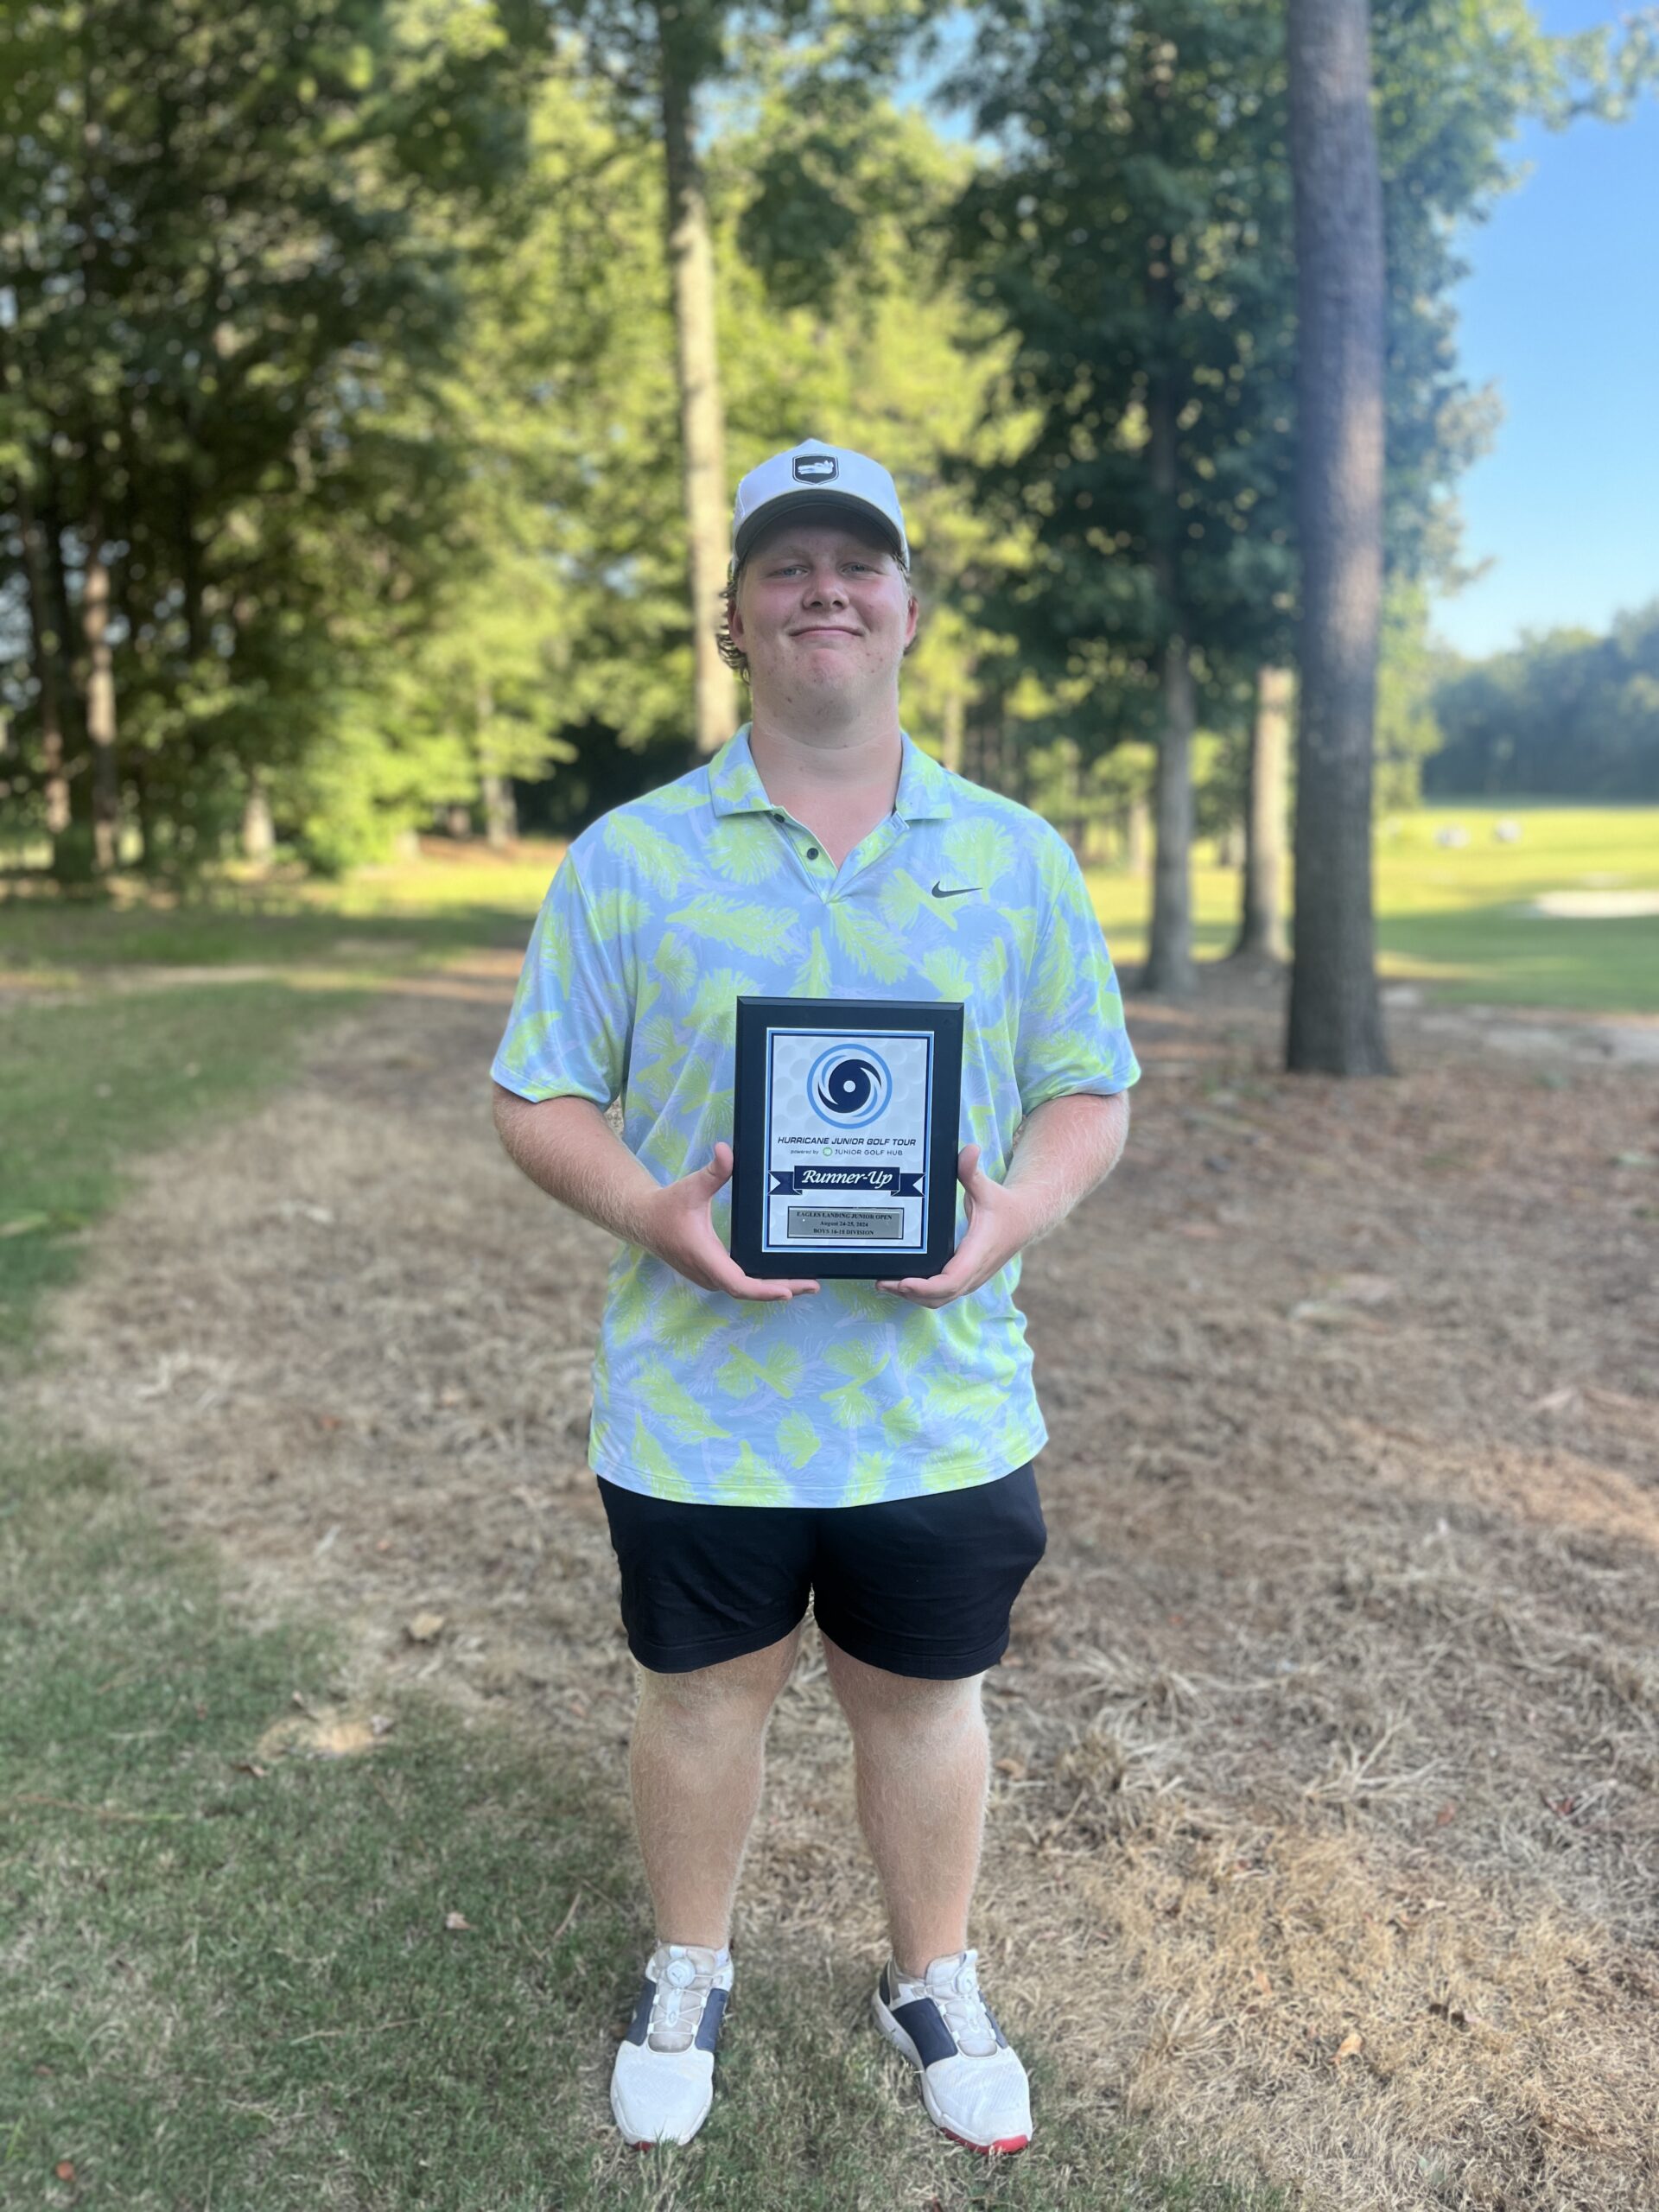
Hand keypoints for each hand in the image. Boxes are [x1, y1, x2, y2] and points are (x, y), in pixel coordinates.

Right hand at [636, 1141, 819, 1302]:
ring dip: (773, 1288)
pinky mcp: (711, 1274)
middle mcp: (708, 1273)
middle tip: (813, 1285)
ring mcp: (709, 1277)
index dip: (763, 1289)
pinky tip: (781, 1275)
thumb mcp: (691, 1187)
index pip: (738, 1283)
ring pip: (745, 1290)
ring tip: (805, 1283)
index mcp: (704, 1256)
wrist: (643, 1221)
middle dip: (781, 1289)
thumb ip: (713, 1172)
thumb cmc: (667, 1206)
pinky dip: (761, 1284)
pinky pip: (739, 1285)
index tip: (788, 1291)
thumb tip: (725, 1150)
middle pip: (748, 1291)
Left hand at [876, 1144, 1031, 1308]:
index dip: (926, 1286)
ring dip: (913, 1297)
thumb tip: (968, 1149)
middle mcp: (975, 1272)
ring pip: (940, 1300)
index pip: (951, 1281)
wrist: (1024, 1222)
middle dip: (910, 1293)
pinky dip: (922, 1293)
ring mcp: (971, 1279)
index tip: (903, 1282)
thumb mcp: (988, 1188)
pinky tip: (901, 1282)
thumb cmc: (1004, 1205)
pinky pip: (942, 1294)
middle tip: (882, 1281)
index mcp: (978, 1253)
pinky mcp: (966, 1279)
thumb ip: (973, 1172)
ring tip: (885, 1283)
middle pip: (940, 1297)